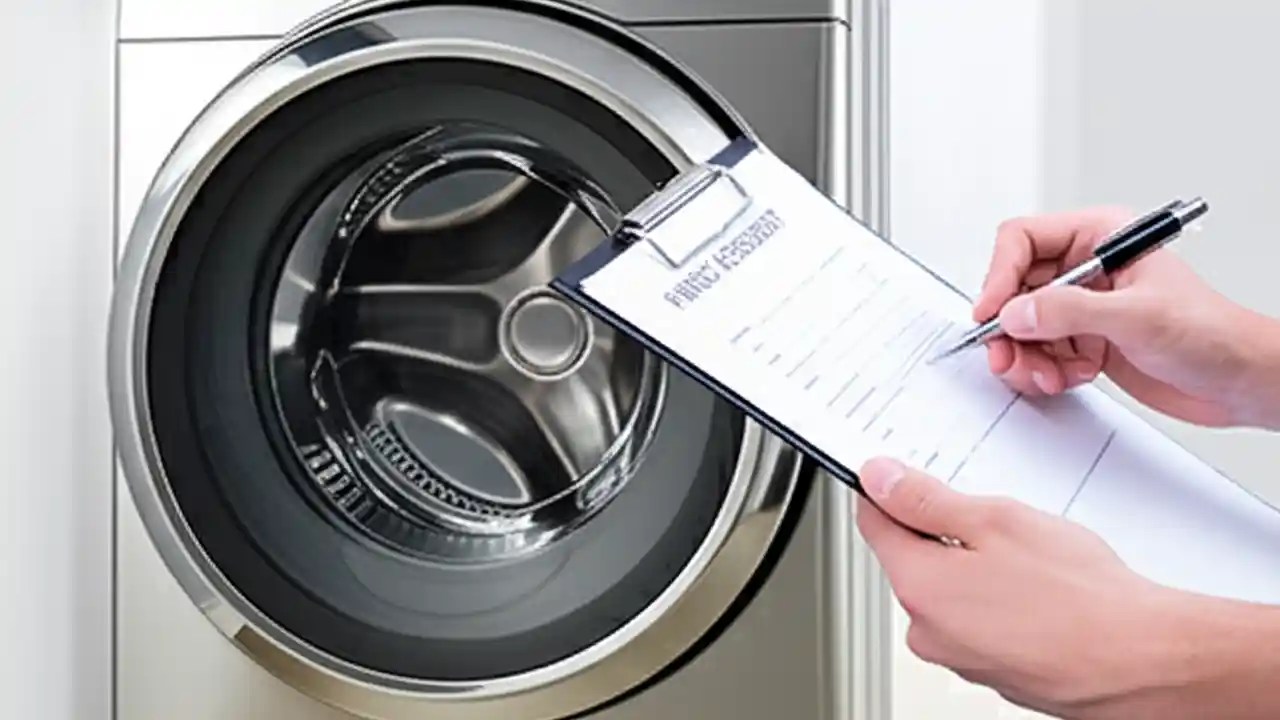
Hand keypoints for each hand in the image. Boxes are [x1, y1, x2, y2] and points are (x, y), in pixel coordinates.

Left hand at [855, 457, 1235, 719]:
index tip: (901, 474)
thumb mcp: (996, 520)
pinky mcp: (994, 671)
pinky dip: (1002, 600)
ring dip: (978, 568)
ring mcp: (961, 657)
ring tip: (1032, 560)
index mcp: (918, 588)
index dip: (886, 491)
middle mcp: (928, 631)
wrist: (1142, 662)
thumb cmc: (1079, 597)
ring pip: (952, 591)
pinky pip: (982, 620)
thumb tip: (878, 479)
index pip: (873, 525)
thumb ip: (925, 499)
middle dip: (945, 532)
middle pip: (913, 560)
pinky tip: (1042, 591)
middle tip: (995, 517)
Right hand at [974, 207, 1279, 427]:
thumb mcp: (1137, 317)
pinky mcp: (1085, 342)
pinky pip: (1040, 354)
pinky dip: (1045, 372)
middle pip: (1015, 289)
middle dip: (1009, 328)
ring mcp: (1084, 308)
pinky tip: (1070, 378)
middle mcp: (1087, 270)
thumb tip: (1016, 313)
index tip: (992, 312)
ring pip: (1022, 327)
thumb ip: (1070, 311)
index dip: (1000, 274)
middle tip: (1007, 356)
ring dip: (1026, 357)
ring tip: (1046, 375)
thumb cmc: (1212, 333)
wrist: (1239, 381)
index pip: (1025, 241)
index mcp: (1101, 238)